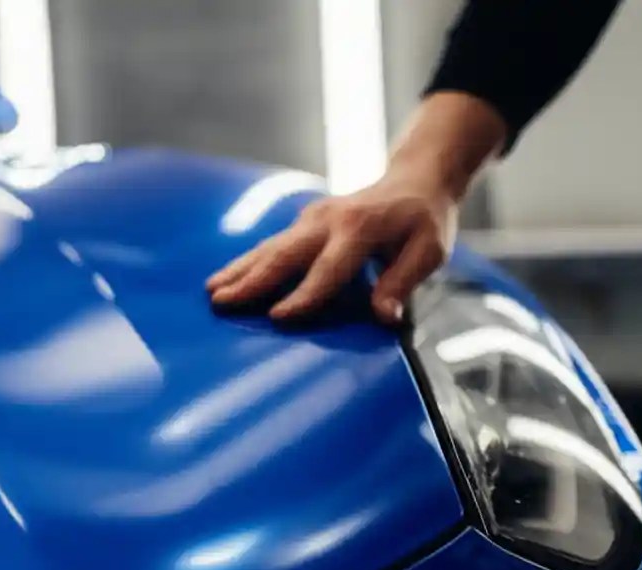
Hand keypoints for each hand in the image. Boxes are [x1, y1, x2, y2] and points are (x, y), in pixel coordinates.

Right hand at [205, 169, 456, 324]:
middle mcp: (329, 220)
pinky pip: (272, 244)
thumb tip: (384, 317)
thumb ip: (403, 282)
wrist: (414, 180)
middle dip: (253, 280)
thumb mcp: (429, 250)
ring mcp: (312, 218)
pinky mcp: (304, 222)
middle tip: (222, 302)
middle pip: (285, 254)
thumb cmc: (424, 221)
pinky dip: (246, 262)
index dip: (304, 294)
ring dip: (240, 270)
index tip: (278, 317)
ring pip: (270, 247)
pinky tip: (225, 278)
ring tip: (212, 291)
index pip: (329, 268)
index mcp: (360, 228)